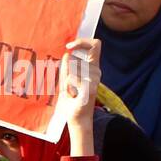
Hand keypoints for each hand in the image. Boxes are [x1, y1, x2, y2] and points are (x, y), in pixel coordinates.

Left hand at [56, 37, 100, 154]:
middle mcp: (96, 72)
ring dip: (67, 80)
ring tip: (72, 92)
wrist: (75, 118)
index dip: (83, 41)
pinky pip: (73, 78)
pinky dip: (68, 86)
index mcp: (91, 68)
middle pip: (81, 57)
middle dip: (68, 69)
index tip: (70, 46)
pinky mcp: (91, 88)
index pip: (95, 46)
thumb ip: (66, 69)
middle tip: (69, 84)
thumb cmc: (71, 101)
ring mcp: (95, 79)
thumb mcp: (64, 82)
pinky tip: (73, 95)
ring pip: (75, 68)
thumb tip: (68, 54)